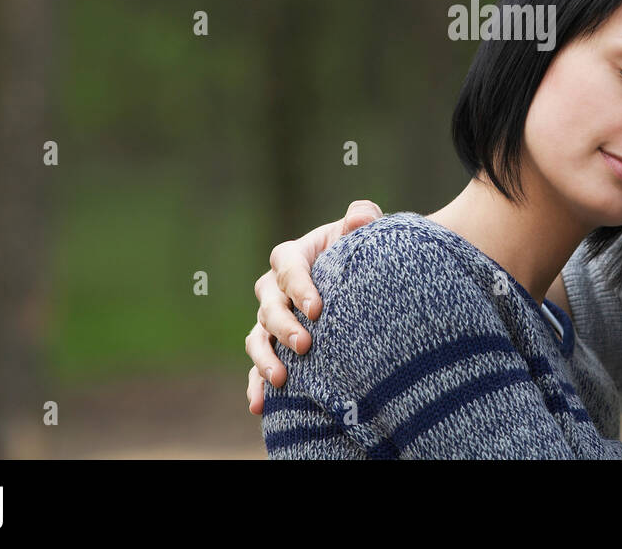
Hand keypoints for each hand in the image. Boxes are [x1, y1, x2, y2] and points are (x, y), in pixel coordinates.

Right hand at [245, 199, 382, 414]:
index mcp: (293, 256)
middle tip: (306, 344)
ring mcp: (271, 321)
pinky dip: (256, 385)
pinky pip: (258, 368)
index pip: (288, 267)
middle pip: (270, 306)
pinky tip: (259, 406)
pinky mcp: (274, 347)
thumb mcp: (366, 230)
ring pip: (258, 338)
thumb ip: (363, 218)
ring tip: (281, 379)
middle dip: (284, 326)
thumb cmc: (361, 252)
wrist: (363, 282)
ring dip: (265, 359)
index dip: (300, 286)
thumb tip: (360, 216)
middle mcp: (275, 289)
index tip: (318, 308)